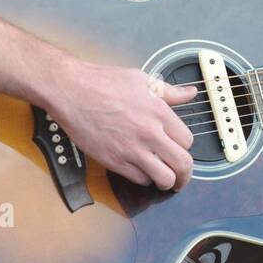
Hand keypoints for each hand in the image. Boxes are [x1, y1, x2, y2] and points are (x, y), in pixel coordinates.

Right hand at [44, 59, 197, 190]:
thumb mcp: (142, 80)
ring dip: (166, 182)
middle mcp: (149, 133)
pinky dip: (144, 179)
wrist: (71, 91)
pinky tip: (141, 171)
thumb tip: (191, 93)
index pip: (187, 141)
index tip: (180, 149)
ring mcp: (132, 149)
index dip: (186, 147)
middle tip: (182, 177)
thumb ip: (170, 91)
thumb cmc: (103, 82)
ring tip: (164, 180)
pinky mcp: (114, 161)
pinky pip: (139, 180)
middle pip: (182, 164)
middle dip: (185, 174)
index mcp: (159, 112)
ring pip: (164, 179)